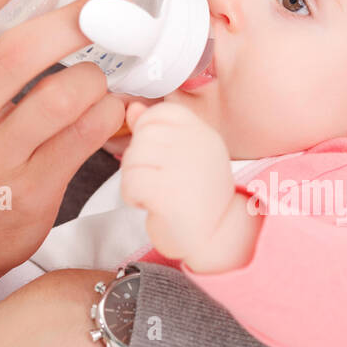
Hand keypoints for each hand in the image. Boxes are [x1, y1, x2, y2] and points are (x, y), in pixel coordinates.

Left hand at [120, 101, 235, 265]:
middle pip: (141, 136)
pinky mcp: (167, 193)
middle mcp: (196, 143)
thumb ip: (155, 128)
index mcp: (201, 131)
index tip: (163, 159)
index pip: (157, 113)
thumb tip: (132, 108)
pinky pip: (130, 183)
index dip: (149, 136)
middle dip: (140, 161)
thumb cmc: (197, 196)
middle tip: (161, 180)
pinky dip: (134, 198)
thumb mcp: (181, 154)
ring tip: (159, 193)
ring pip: (132, 159)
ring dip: (137, 180)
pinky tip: (154, 205)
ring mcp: (183, 167)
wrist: (216, 238)